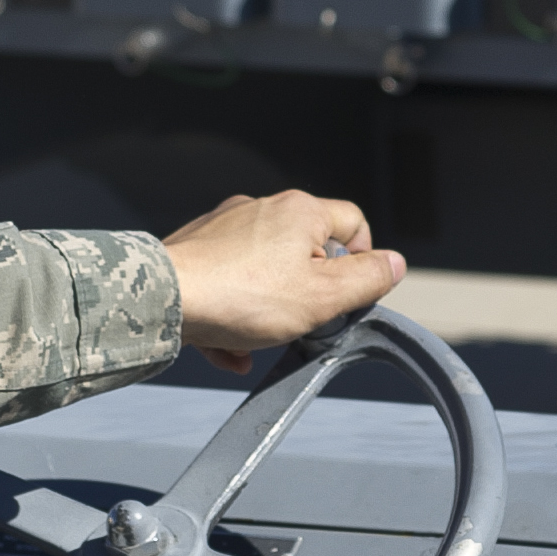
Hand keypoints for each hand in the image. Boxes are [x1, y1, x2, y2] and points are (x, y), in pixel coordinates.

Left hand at [163, 188, 402, 368]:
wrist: (162, 300)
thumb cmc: (242, 297)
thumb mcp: (323, 296)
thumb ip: (367, 280)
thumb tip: (394, 264)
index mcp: (300, 211)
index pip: (354, 222)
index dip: (361, 260)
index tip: (350, 294)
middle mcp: (262, 209)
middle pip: (307, 249)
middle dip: (309, 292)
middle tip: (303, 321)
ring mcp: (224, 227)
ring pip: (265, 271)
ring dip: (270, 308)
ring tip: (258, 337)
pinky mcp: (195, 250)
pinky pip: (229, 284)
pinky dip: (235, 315)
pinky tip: (229, 346)